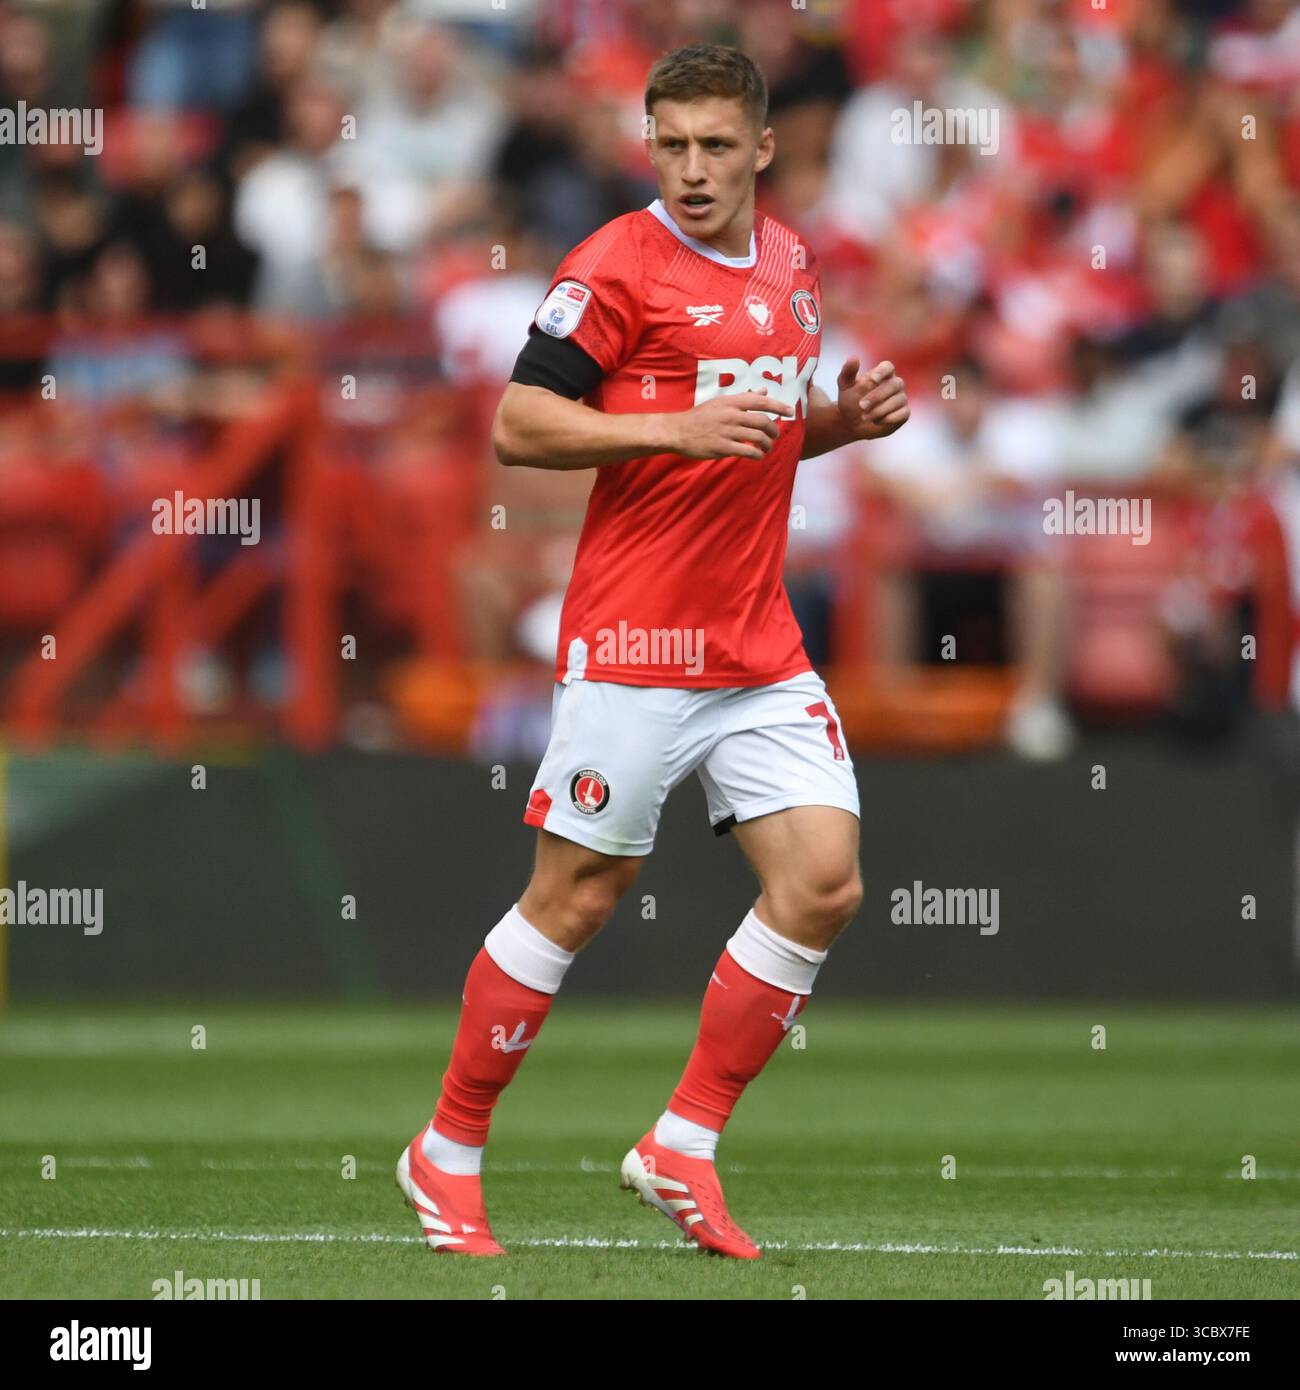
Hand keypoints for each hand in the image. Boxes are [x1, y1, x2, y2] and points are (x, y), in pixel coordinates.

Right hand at [667, 390, 796, 460]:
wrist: (678, 431)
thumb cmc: (700, 417)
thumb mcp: (721, 402)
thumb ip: (743, 398)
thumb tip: (763, 391)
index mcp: (731, 402)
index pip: (761, 401)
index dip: (779, 406)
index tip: (790, 411)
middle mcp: (731, 415)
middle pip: (763, 421)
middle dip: (774, 430)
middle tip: (775, 435)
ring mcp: (727, 432)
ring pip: (758, 437)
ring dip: (767, 444)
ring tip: (767, 447)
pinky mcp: (722, 447)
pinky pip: (747, 451)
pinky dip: (757, 454)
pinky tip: (758, 456)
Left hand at [836, 359, 909, 440]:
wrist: (852, 422)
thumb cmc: (850, 400)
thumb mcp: (845, 385)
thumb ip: (848, 371)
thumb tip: (854, 358)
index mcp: (883, 373)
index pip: (888, 367)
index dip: (882, 372)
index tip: (872, 380)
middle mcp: (895, 383)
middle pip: (894, 384)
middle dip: (877, 396)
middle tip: (861, 405)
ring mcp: (901, 398)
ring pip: (898, 400)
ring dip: (880, 410)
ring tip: (863, 417)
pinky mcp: (904, 413)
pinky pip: (903, 414)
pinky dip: (889, 418)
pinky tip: (876, 422)